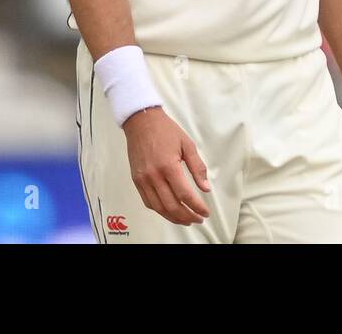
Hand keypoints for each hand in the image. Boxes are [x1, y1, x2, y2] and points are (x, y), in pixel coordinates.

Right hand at [122, 107, 211, 225]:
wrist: (141, 122)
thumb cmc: (166, 131)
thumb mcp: (188, 145)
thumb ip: (197, 167)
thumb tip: (205, 188)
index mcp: (168, 166)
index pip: (184, 194)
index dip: (196, 207)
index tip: (205, 212)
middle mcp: (154, 176)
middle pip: (171, 206)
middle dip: (187, 216)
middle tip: (198, 219)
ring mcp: (143, 180)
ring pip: (158, 207)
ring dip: (173, 217)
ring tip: (186, 220)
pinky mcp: (136, 180)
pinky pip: (147, 202)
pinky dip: (160, 210)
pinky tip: (169, 211)